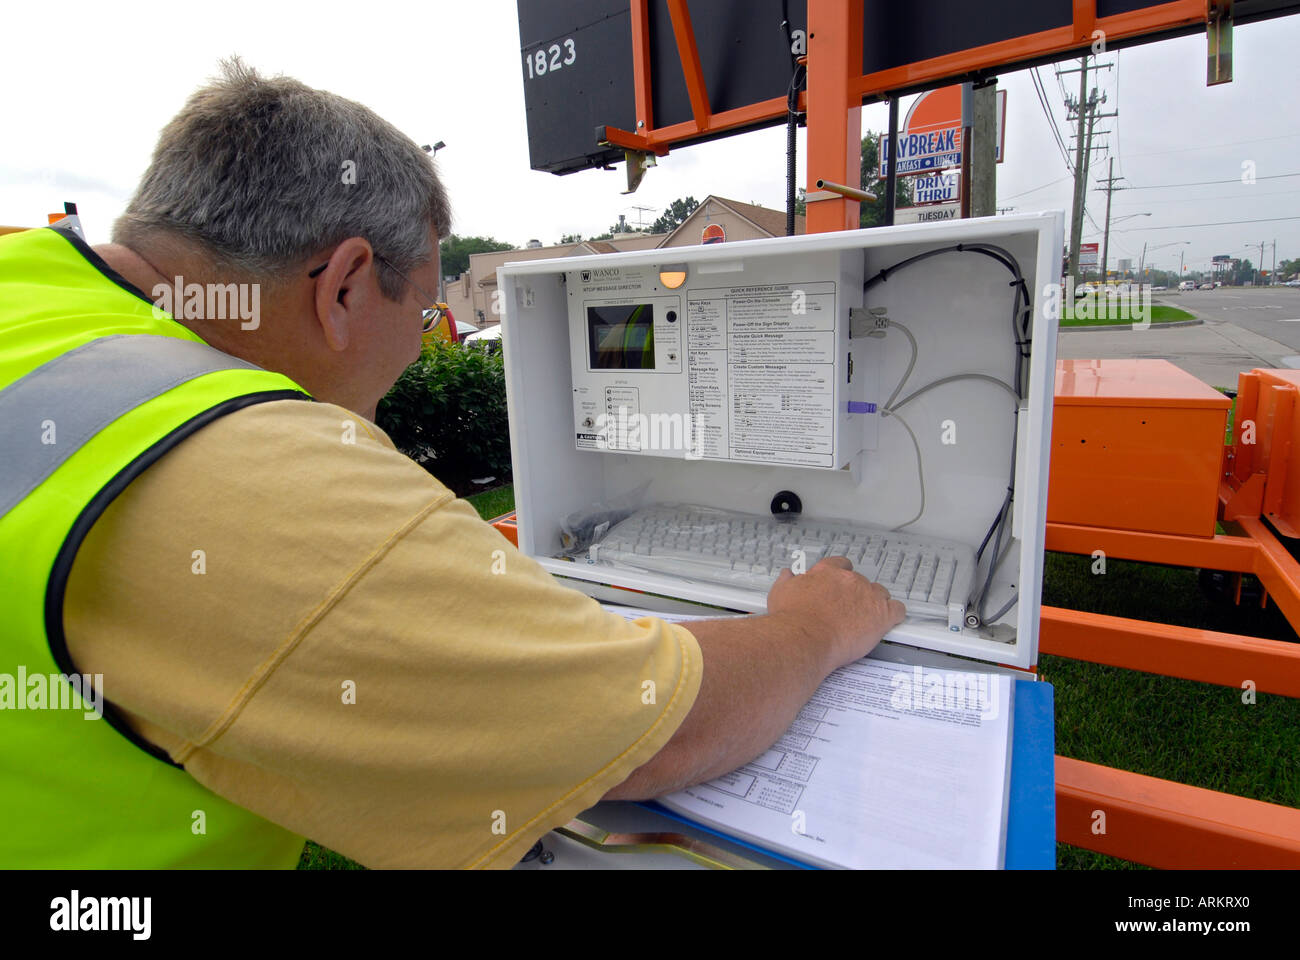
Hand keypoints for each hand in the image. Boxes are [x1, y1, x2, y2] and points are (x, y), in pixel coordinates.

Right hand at [766, 557, 905, 670]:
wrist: (804, 638)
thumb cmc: (792, 619)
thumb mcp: (780, 592)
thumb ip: (787, 580)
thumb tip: (788, 575)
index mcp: (827, 572)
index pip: (841, 565)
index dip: (842, 576)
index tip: (840, 585)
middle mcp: (849, 580)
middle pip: (861, 581)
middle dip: (857, 593)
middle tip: (850, 608)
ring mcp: (868, 596)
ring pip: (880, 593)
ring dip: (876, 603)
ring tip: (869, 616)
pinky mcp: (881, 615)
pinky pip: (898, 609)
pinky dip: (895, 614)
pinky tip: (890, 619)